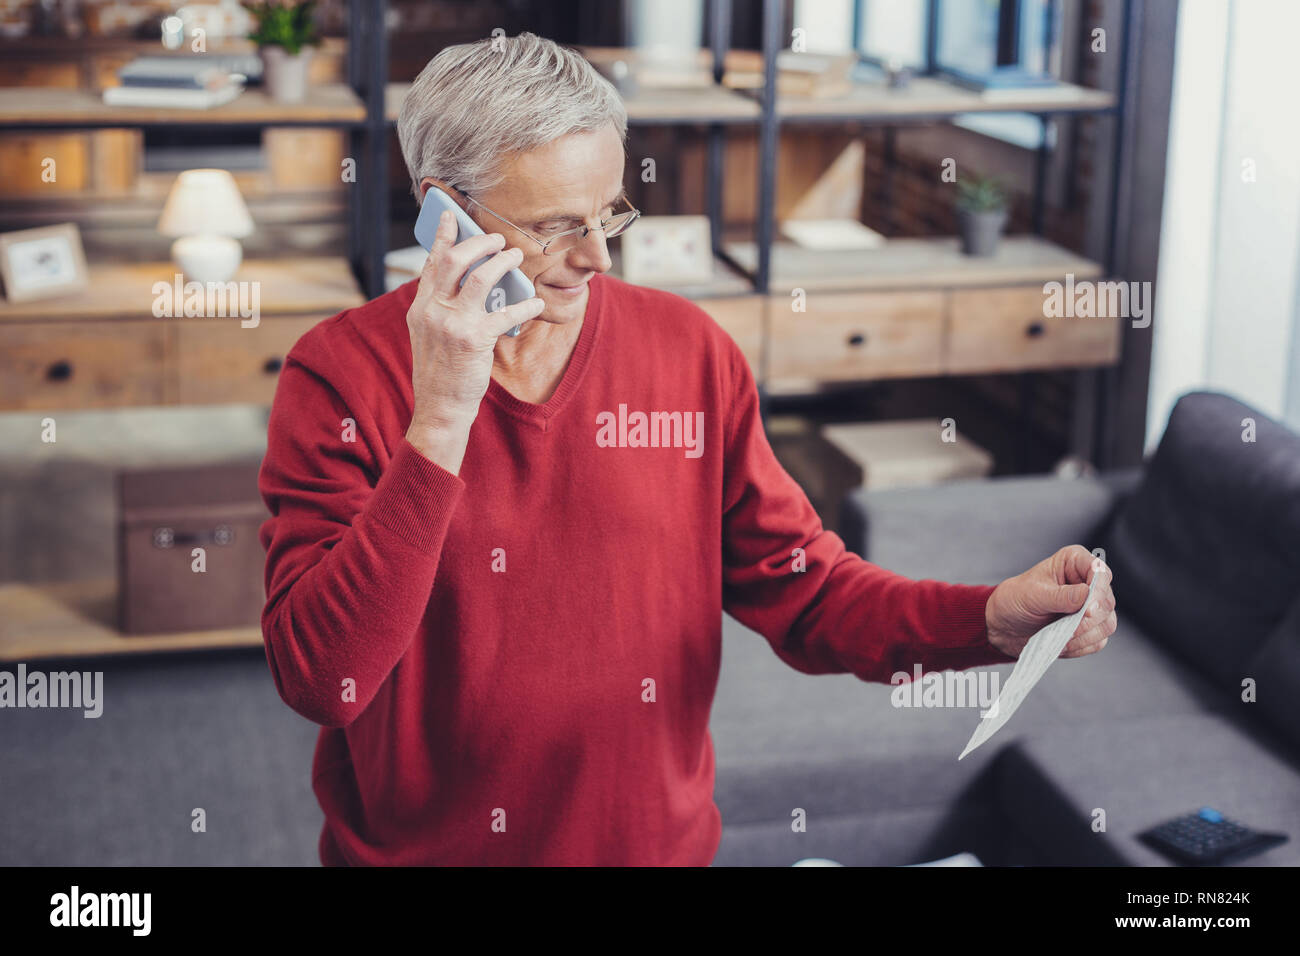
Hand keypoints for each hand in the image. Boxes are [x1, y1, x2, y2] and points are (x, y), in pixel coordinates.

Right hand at [404, 209, 544, 469]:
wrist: (441, 406)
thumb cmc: (442, 371)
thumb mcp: (430, 335)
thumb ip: (442, 308)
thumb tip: (471, 282)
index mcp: (420, 307)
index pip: (431, 262)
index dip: (441, 236)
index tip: (450, 215)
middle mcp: (432, 310)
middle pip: (454, 260)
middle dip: (479, 243)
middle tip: (497, 239)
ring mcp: (452, 323)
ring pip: (480, 277)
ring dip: (502, 262)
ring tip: (516, 257)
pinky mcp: (474, 339)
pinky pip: (506, 312)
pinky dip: (525, 305)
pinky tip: (537, 303)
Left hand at [985, 545, 1115, 659]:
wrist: (1004, 625)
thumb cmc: (1015, 600)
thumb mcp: (1033, 594)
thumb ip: (1060, 596)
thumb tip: (1087, 595)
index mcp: (1074, 562)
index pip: (1100, 572)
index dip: (1098, 591)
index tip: (1087, 610)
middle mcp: (1088, 583)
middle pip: (1107, 602)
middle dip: (1088, 619)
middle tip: (1068, 629)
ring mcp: (1091, 608)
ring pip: (1107, 624)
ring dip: (1085, 635)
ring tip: (1060, 637)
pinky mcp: (1090, 630)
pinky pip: (1098, 641)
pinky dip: (1081, 646)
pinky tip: (1062, 644)